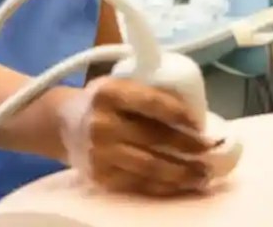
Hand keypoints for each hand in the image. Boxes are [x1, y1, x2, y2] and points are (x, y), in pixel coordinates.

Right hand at [56, 77, 217, 196]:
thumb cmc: (101, 102)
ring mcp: (100, 153)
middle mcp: (102, 123)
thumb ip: (147, 93)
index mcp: (108, 93)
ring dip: (182, 173)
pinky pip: (139, 184)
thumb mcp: (117, 85)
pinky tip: (182, 185)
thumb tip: (196, 113)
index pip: (150, 103)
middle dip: (187, 147)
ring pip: (149, 166)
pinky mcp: (100, 176)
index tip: (200, 123)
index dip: (178, 114)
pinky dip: (164, 186)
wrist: (62, 124)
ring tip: (204, 174)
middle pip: (153, 137)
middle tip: (210, 151)